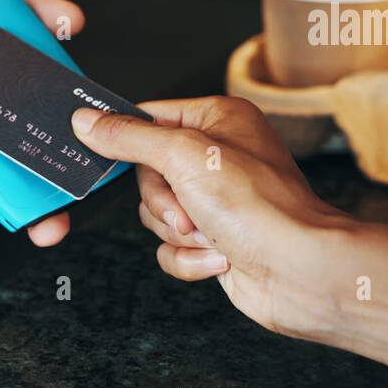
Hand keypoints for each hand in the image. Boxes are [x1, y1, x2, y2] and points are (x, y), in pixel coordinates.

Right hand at [70, 96, 350, 337]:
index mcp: (217, 120)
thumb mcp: (183, 155)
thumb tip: (88, 121)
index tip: (100, 150)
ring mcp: (216, 201)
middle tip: (188, 208)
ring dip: (177, 232)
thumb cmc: (262, 207)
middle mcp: (217, 157)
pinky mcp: (214, 239)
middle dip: (163, 201)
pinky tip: (220, 257)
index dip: (127, 139)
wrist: (298, 271)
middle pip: (146, 173)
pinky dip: (188, 258)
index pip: (149, 117)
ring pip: (155, 214)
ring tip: (211, 234)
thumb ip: (130, 137)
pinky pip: (170, 247)